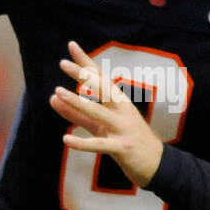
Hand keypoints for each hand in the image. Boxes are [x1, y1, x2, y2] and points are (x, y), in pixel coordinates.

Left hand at [50, 40, 163, 188]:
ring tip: (58, 92)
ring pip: (98, 112)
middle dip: (83, 76)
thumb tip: (52, 98)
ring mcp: (123, 128)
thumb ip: (77, 113)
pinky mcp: (122, 148)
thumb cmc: (127, 140)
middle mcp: (122, 110)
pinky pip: (100, 144)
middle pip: (101, 89)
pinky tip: (66, 140)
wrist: (157, 164)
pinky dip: (82, 143)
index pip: (100, 77)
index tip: (71, 45)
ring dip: (77, 102)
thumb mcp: (100, 125)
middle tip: (62, 63)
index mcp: (119, 102)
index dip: (86, 62)